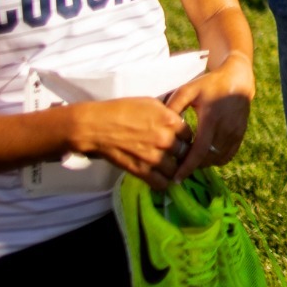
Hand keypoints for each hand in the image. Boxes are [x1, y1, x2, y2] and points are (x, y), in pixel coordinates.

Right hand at [66, 96, 191, 190]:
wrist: (96, 126)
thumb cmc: (121, 110)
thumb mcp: (150, 103)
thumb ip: (167, 114)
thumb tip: (177, 121)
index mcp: (170, 121)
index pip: (189, 134)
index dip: (184, 137)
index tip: (179, 138)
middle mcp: (166, 140)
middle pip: (185, 152)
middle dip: (181, 153)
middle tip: (175, 154)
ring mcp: (155, 158)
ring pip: (176, 170)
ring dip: (173, 169)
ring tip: (167, 167)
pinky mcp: (142, 171)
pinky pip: (161, 184)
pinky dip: (162, 182)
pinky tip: (159, 177)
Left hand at [164, 54, 254, 178]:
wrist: (238, 79)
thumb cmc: (209, 84)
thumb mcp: (189, 90)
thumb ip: (173, 105)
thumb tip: (159, 123)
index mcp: (211, 119)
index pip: (199, 151)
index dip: (187, 167)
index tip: (176, 179)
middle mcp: (225, 129)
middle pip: (208, 159)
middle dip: (193, 166)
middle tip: (178, 167)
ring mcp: (235, 133)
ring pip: (217, 159)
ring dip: (204, 163)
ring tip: (190, 160)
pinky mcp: (240, 135)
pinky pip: (227, 156)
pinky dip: (215, 159)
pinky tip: (205, 154)